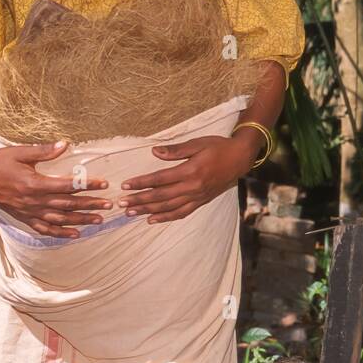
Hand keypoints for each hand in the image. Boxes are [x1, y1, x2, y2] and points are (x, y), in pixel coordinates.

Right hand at [0, 140, 112, 239]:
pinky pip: (44, 229)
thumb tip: (65, 143)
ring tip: (99, 220)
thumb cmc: (0, 161)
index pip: (67, 186)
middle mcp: (33, 201)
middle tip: (109, 204)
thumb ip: (44, 150)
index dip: (87, 185)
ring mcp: (29, 211)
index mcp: (34, 184)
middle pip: (67, 205)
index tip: (104, 184)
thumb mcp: (21, 152)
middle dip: (90, 205)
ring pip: (59, 219)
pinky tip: (76, 234)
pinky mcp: (24, 217)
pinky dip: (60, 233)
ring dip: (80, 220)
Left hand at [118, 135, 254, 223]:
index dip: (142, 183)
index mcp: (191, 171)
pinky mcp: (201, 201)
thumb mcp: (198, 143)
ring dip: (149, 211)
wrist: (240, 158)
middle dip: (140, 200)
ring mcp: (197, 196)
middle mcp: (193, 187)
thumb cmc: (218, 147)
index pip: (160, 179)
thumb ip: (176, 150)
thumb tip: (155, 152)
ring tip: (131, 213)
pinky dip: (166, 217)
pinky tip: (153, 219)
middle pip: (161, 196)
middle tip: (121, 203)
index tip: (126, 186)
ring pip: (169, 207)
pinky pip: (182, 212)